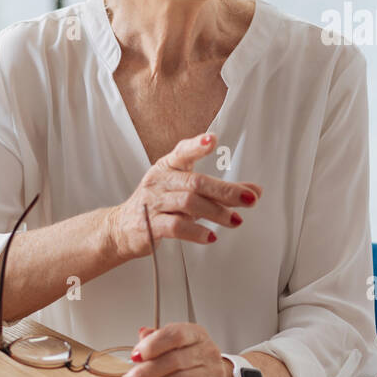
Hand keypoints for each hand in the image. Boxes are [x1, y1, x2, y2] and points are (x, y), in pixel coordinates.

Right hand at [104, 132, 261, 261]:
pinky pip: (175, 227)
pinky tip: (210, 236)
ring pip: (188, 203)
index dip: (197, 145)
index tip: (212, 139)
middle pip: (195, 182)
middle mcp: (160, 181)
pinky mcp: (149, 226)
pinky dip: (196, 232)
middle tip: (249, 198)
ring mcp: (154, 203)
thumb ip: (220, 191)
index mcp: (168, 167)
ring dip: (216, 212)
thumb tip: (254, 191)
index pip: (182, 152)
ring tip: (235, 220)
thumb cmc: (160, 204)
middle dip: (225, 191)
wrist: (122, 228)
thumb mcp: (188, 192)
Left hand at [119, 323, 235, 376]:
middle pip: (174, 360)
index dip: (153, 345)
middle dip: (146, 373)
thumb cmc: (188, 361)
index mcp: (196, 334)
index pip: (175, 334)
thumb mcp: (173, 345)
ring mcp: (214, 372)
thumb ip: (156, 339)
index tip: (134, 356)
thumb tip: (143, 334)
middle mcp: (208, 350)